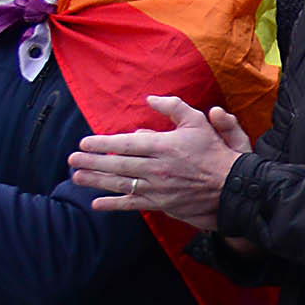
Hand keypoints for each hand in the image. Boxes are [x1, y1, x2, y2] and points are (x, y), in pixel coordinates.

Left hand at [71, 92, 253, 228]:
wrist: (232, 186)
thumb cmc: (215, 152)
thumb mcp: (199, 122)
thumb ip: (174, 107)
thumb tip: (150, 99)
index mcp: (164, 146)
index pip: (126, 144)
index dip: (102, 144)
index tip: (85, 142)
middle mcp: (156, 168)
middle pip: (117, 164)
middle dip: (91, 162)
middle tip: (72, 159)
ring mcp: (157, 188)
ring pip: (120, 184)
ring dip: (95, 180)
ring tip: (77, 177)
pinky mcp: (160, 203)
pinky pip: (132, 204)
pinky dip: (113, 205)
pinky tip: (96, 204)